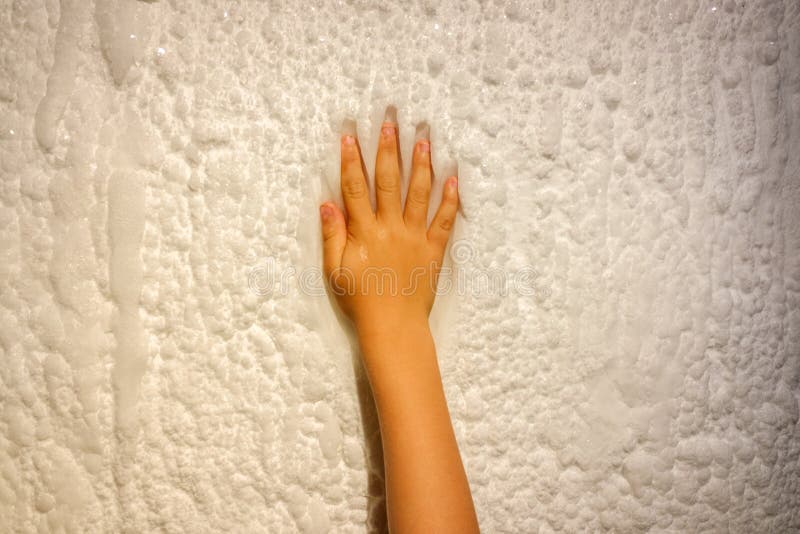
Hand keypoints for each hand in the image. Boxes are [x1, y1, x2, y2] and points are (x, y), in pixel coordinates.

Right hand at [319, 114, 458, 332]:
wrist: (394, 326)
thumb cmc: (360, 300)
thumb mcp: (335, 271)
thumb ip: (332, 236)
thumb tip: (327, 204)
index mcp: (364, 232)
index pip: (355, 189)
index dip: (351, 161)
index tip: (349, 136)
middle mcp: (390, 228)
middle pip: (388, 182)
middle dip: (388, 150)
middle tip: (391, 122)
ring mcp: (415, 237)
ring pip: (419, 193)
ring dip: (421, 164)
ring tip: (424, 139)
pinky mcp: (434, 249)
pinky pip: (444, 220)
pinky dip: (450, 199)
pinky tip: (454, 178)